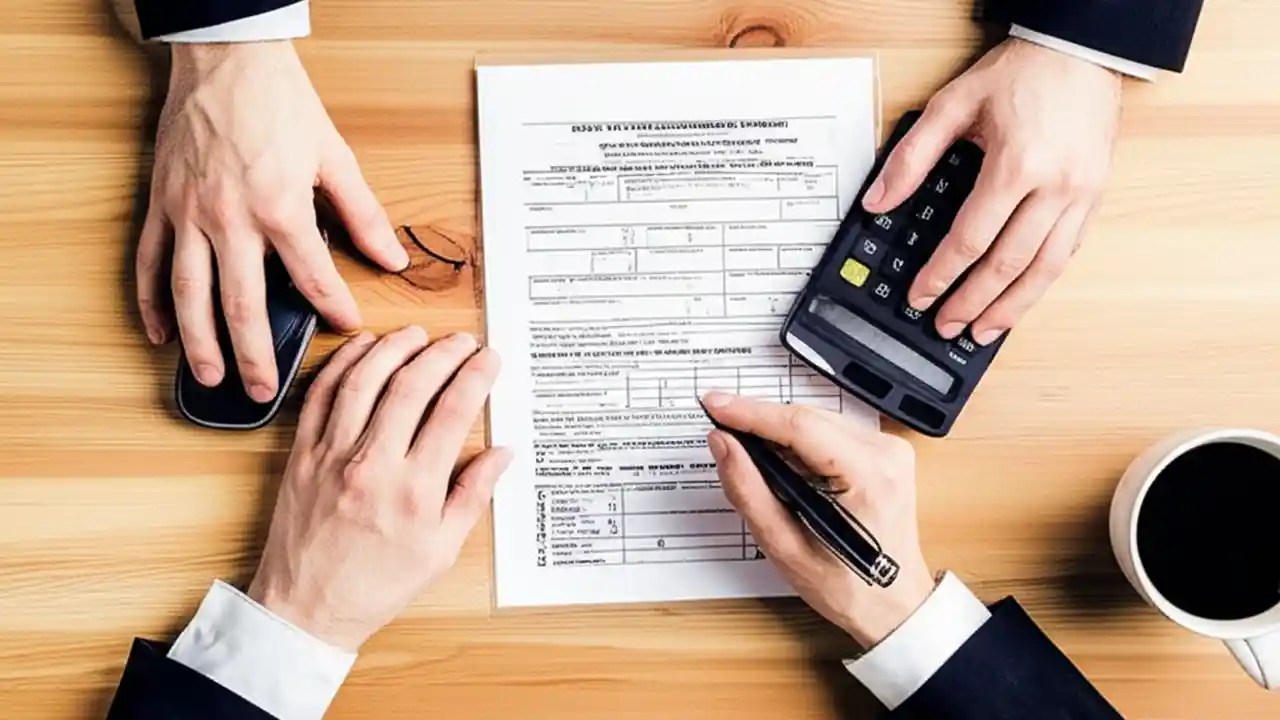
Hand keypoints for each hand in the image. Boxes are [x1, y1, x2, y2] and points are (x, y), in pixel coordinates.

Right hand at [136, 42, 409, 402]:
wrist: (225, 60)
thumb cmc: (281, 105)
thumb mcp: (336, 157)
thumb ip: (364, 215)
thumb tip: (392, 258)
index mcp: (281, 208)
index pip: (312, 276)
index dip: (332, 308)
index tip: (344, 332)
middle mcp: (230, 218)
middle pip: (242, 303)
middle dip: (254, 354)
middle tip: (260, 394)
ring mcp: (189, 214)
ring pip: (190, 292)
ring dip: (198, 341)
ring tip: (209, 377)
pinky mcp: (161, 204)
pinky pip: (150, 262)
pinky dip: (151, 301)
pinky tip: (158, 333)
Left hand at [247, 327, 509, 650]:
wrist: (307, 608)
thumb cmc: (376, 585)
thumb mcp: (441, 551)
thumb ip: (473, 496)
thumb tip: (501, 453)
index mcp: (415, 490)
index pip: (452, 412)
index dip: (475, 376)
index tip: (489, 359)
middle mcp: (373, 464)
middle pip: (412, 386)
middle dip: (442, 353)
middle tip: (461, 340)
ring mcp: (332, 455)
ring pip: (365, 380)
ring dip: (394, 347)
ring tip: (416, 334)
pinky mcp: (302, 454)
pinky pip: (321, 395)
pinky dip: (342, 364)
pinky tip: (362, 349)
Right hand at [702, 392, 934, 647]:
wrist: (894, 604)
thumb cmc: (849, 587)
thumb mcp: (786, 547)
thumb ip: (749, 491)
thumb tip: (723, 444)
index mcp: (868, 477)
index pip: (799, 425)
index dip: (750, 412)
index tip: (715, 405)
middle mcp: (886, 454)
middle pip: (807, 417)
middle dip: (760, 421)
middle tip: (721, 432)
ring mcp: (889, 450)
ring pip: (816, 420)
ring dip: (779, 432)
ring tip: (750, 456)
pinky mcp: (883, 452)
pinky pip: (830, 431)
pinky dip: (799, 442)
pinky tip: (782, 464)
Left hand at [863, 38, 1120, 345]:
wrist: (1081, 49)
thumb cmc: (1022, 73)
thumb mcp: (952, 104)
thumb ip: (912, 157)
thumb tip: (879, 201)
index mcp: (1018, 164)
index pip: (971, 239)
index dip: (942, 275)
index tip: (921, 296)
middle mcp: (1056, 186)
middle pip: (1009, 264)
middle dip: (974, 302)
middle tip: (946, 326)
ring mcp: (1082, 195)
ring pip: (1047, 269)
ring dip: (1014, 308)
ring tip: (984, 331)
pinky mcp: (1096, 196)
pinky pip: (1068, 252)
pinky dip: (1043, 283)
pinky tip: (1022, 299)